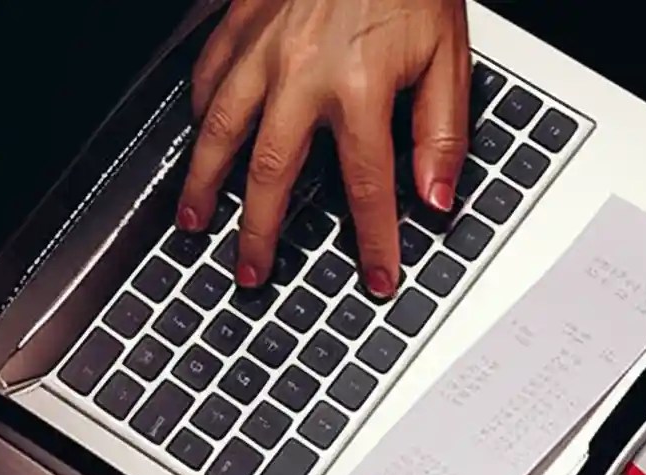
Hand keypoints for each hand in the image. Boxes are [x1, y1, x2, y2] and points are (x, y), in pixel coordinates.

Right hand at [177, 0, 470, 296]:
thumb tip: (435, 197)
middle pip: (272, 173)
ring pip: (221, 129)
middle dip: (260, 233)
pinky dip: (198, 114)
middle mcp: (303, 71)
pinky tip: (197, 138)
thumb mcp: (450, 56)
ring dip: (205, 184)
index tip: (375, 278)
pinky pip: (207, 75)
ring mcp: (263, 46)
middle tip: (252, 273)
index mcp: (362, 86)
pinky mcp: (241, 19)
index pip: (368, 187)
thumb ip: (442, 133)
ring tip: (194, 222)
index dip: (373, 242)